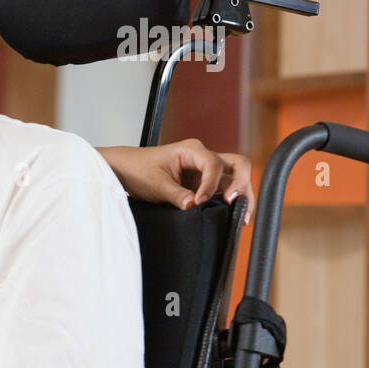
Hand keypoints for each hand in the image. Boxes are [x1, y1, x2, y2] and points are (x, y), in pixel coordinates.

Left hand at [100, 139, 254, 224]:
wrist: (126, 171)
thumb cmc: (138, 169)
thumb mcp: (155, 184)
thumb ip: (176, 195)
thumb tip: (193, 206)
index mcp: (192, 150)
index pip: (214, 164)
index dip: (210, 185)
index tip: (200, 201)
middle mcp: (204, 157)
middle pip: (237, 165)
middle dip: (241, 184)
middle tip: (235, 204)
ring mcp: (206, 171)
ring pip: (235, 179)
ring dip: (242, 195)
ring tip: (241, 217)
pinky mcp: (204, 184)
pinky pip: (224, 190)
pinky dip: (232, 202)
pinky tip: (233, 216)